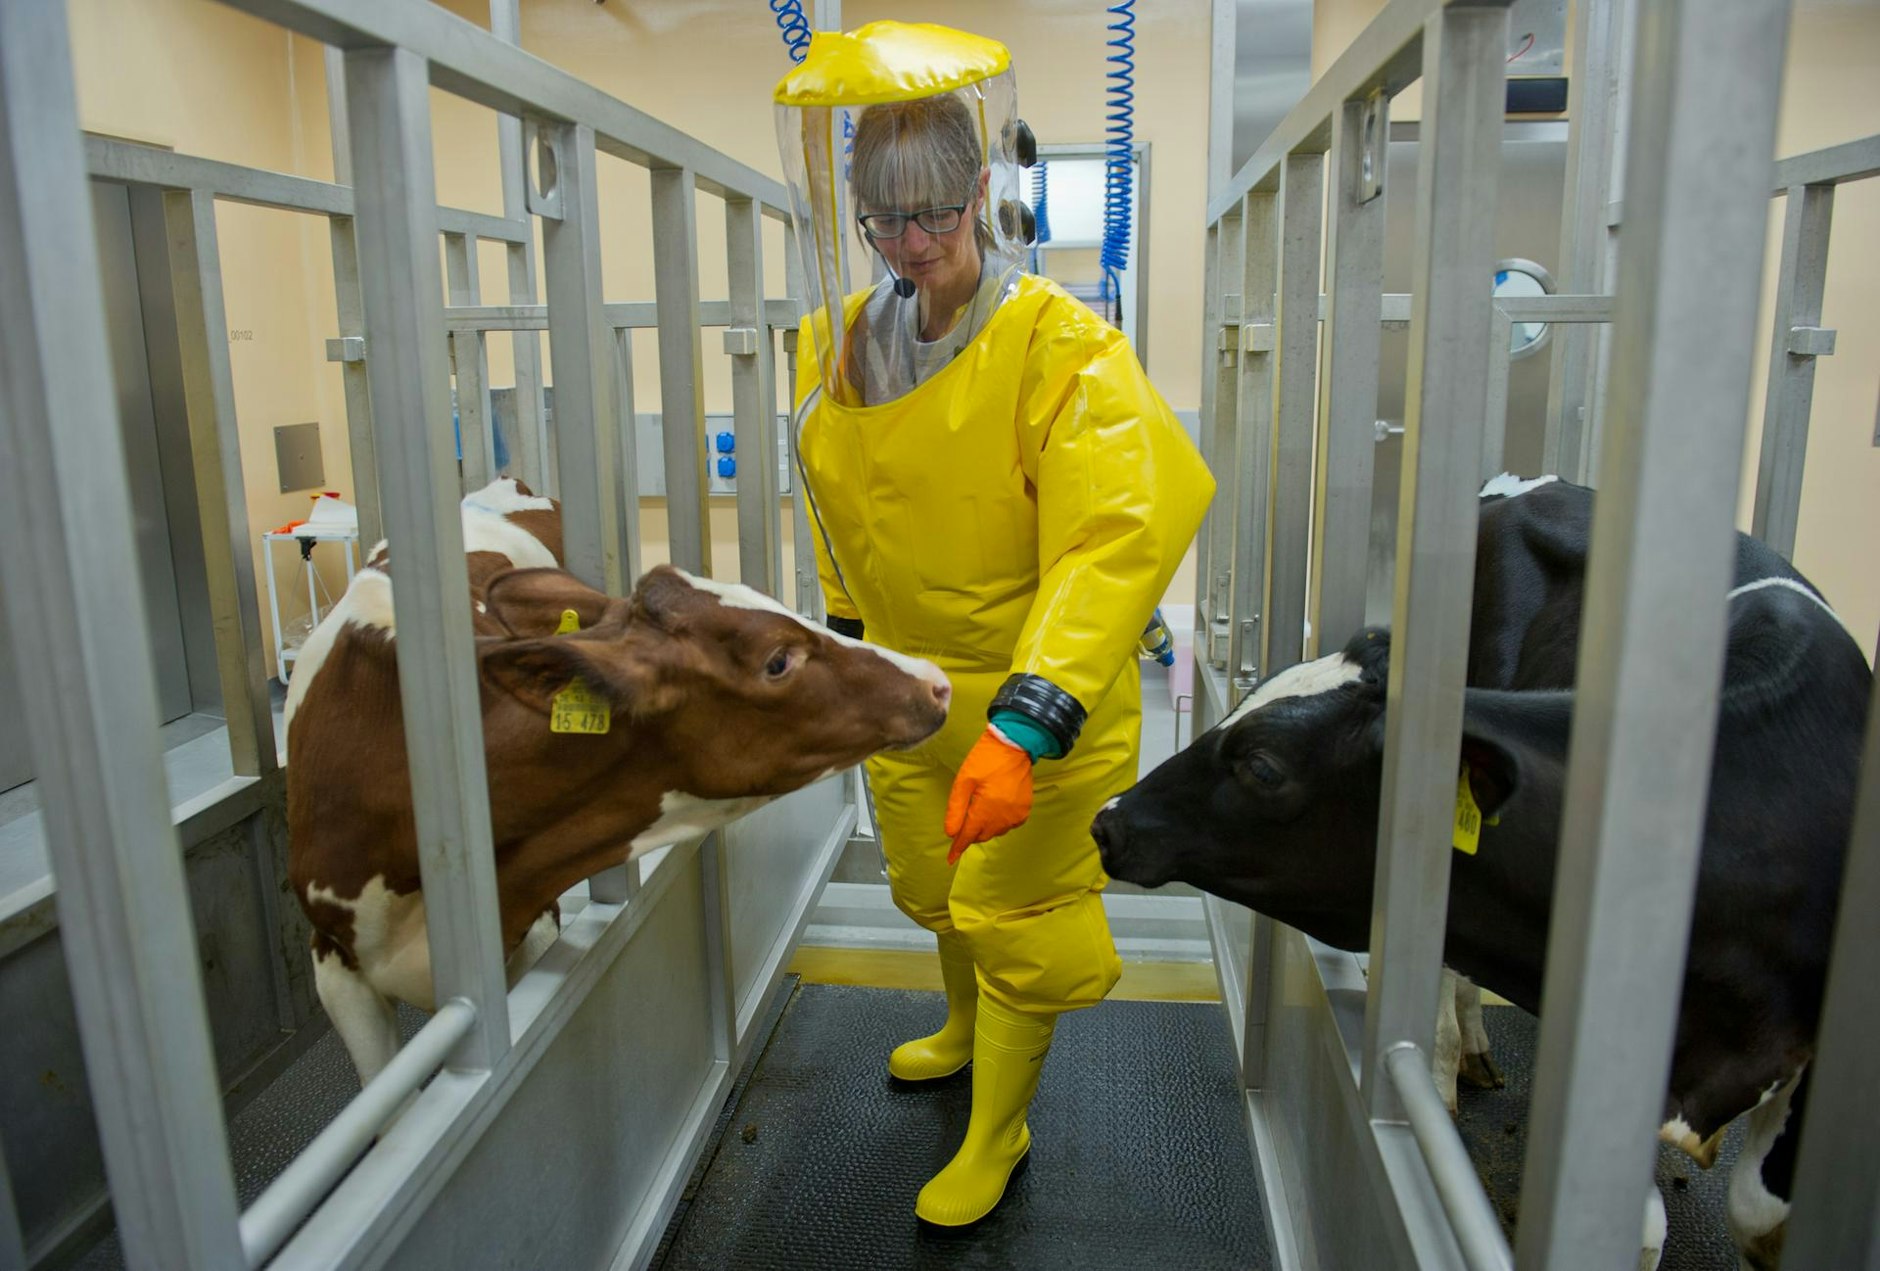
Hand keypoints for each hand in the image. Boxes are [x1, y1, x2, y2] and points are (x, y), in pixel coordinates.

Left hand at [944, 726, 1034, 863]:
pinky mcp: (1025, 811)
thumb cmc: (985, 760)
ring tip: (981, 804)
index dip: (958, 847)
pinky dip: (998, 821)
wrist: (1014, 746)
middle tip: (965, 814)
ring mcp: (1016, 815)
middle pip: (981, 835)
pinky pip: (1008, 825)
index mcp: (986, 809)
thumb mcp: (963, 781)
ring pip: (995, 832)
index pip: (968, 836)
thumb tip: (951, 833)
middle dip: (970, 831)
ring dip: (984, 826)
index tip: (950, 859)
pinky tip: (995, 806)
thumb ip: (956, 809)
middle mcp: (1003, 817)